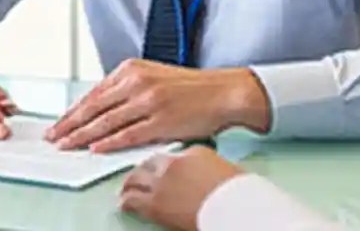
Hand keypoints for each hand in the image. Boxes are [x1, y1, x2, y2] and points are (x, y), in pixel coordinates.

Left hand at [45, 59, 269, 152]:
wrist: (222, 92)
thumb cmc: (189, 88)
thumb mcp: (152, 76)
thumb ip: (126, 88)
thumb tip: (99, 109)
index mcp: (131, 69)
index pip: (93, 93)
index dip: (73, 111)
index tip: (59, 123)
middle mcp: (136, 82)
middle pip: (94, 107)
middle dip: (70, 124)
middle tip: (53, 136)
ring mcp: (148, 101)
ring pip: (106, 121)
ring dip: (83, 136)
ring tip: (67, 145)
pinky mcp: (160, 120)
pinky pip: (128, 134)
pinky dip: (109, 142)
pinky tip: (95, 148)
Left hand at [119, 147, 243, 229]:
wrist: (235, 208)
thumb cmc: (235, 190)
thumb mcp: (219, 166)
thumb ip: (199, 162)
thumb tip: (192, 168)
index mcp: (189, 152)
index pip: (165, 153)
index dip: (157, 162)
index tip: (154, 166)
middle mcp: (170, 165)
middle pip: (146, 165)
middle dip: (139, 171)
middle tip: (134, 175)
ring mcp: (161, 185)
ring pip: (134, 181)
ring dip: (129, 185)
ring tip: (126, 189)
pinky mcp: (155, 206)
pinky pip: (132, 201)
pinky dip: (126, 202)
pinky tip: (124, 204)